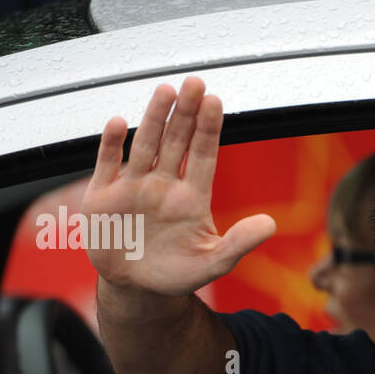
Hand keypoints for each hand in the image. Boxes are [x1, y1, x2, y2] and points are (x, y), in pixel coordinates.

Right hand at [83, 77, 275, 296]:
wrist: (136, 290)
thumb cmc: (176, 274)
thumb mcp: (213, 263)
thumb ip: (240, 243)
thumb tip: (271, 224)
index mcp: (192, 197)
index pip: (203, 156)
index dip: (209, 129)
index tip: (215, 101)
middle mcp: (164, 185)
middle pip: (177, 142)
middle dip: (186, 113)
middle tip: (195, 83)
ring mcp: (133, 187)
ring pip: (146, 145)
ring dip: (154, 119)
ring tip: (165, 92)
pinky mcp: (103, 197)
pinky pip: (108, 165)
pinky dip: (112, 145)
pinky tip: (120, 123)